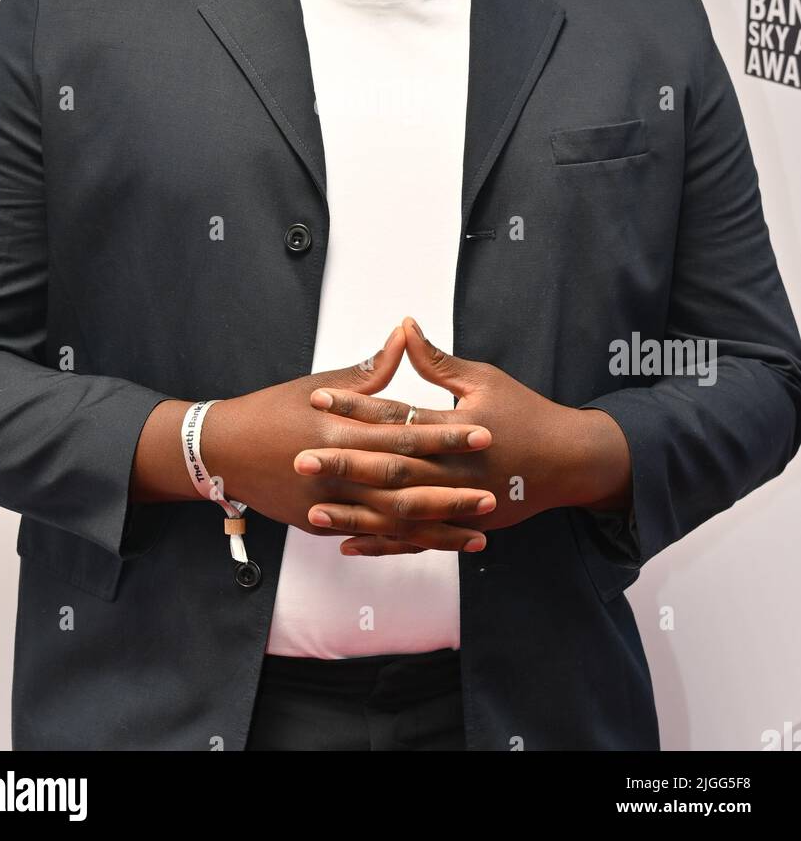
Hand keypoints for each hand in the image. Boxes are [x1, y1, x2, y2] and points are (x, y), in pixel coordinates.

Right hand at [201, 325, 496, 549]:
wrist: (223, 449)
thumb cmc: (274, 409)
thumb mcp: (319, 385)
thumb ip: (368, 370)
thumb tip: (404, 333)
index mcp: (339, 428)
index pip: (402, 433)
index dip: (444, 435)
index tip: (483, 433)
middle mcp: (335, 469)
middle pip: (402, 483)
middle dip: (450, 489)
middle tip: (493, 491)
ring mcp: (327, 503)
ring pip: (391, 521)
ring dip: (437, 528)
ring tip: (480, 533)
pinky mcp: (320, 524)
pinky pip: (370, 538)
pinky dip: (404, 544)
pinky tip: (436, 547)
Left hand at [300, 315, 631, 554]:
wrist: (568, 461)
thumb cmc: (524, 412)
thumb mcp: (484, 379)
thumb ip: (438, 361)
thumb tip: (404, 325)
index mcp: (455, 429)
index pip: (396, 416)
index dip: (355, 407)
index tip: (318, 398)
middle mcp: (453, 471)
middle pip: (390, 469)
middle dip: (343, 466)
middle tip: (300, 459)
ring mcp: (457, 504)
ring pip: (397, 513)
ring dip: (354, 513)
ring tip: (312, 512)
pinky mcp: (460, 525)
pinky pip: (415, 539)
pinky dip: (381, 543)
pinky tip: (347, 543)